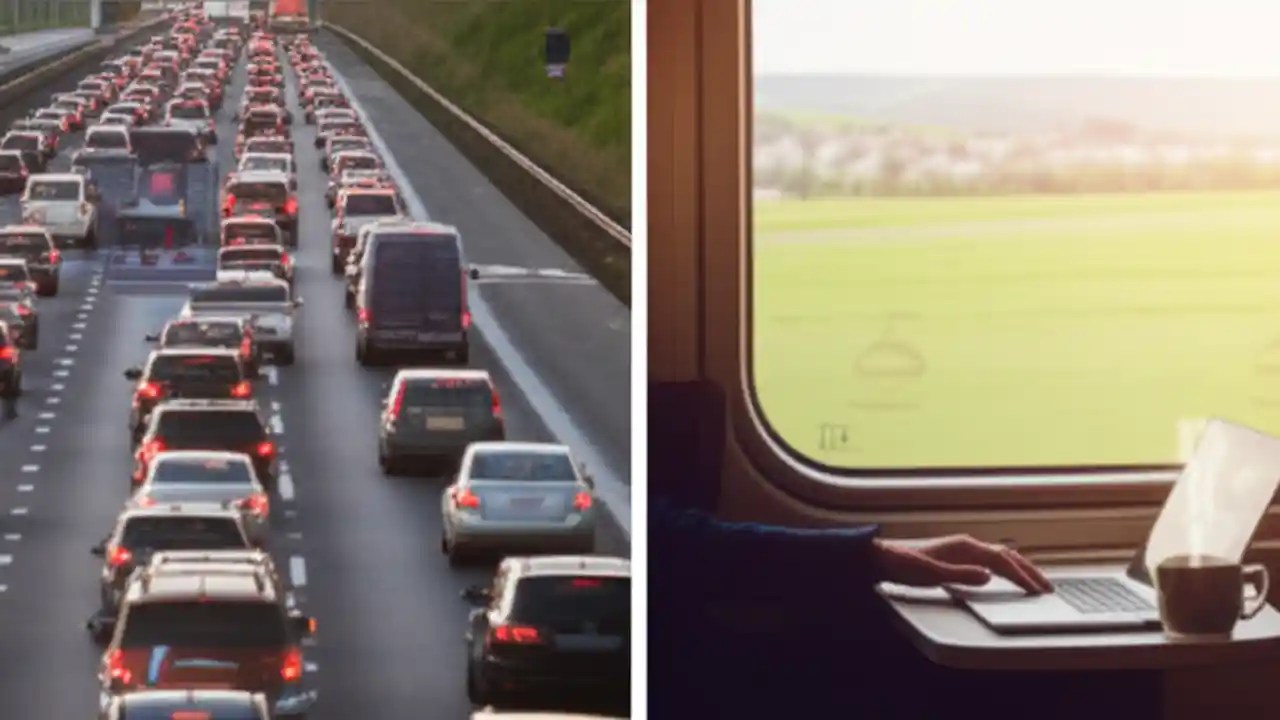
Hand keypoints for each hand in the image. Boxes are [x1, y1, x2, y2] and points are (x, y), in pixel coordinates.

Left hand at [874, 534, 1052, 593]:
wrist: (883, 558)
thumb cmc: (905, 565)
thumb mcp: (933, 574)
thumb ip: (962, 575)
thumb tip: (989, 576)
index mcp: (965, 547)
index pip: (1003, 561)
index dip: (1022, 576)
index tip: (1038, 590)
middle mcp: (967, 544)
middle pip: (1006, 555)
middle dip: (1028, 571)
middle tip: (1047, 587)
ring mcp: (962, 548)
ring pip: (999, 555)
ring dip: (1019, 567)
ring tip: (1034, 580)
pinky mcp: (956, 555)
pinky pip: (990, 558)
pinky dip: (1005, 566)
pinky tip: (1005, 574)